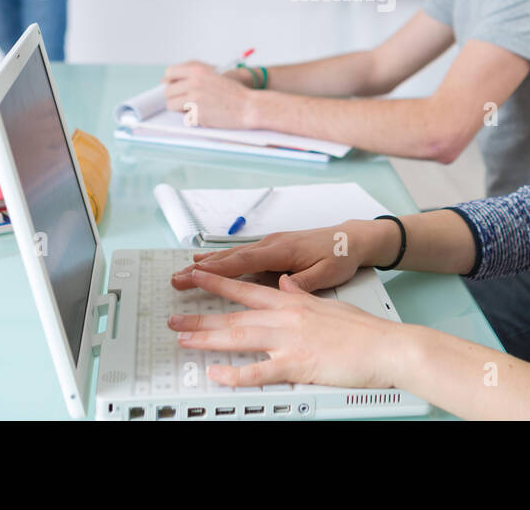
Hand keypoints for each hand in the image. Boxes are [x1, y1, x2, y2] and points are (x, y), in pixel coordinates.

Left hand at [162, 61, 255, 128]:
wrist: (249, 106)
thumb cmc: (234, 93)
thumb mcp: (213, 75)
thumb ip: (194, 76)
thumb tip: (170, 82)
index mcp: (197, 70)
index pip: (170, 72)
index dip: (169, 81)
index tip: (171, 86)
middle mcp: (193, 82)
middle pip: (168, 91)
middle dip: (174, 97)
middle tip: (183, 101)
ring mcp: (193, 99)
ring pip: (171, 104)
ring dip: (179, 108)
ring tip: (194, 109)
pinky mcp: (196, 114)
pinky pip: (183, 117)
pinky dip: (191, 118)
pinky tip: (204, 115)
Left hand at [169, 268, 410, 388]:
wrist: (388, 346)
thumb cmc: (364, 330)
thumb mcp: (330, 303)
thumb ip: (304, 293)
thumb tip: (286, 283)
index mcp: (294, 301)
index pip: (248, 288)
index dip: (219, 283)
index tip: (196, 276)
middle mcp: (288, 316)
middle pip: (235, 314)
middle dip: (201, 316)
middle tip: (175, 319)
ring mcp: (291, 339)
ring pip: (240, 337)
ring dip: (208, 339)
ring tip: (184, 340)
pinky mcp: (299, 363)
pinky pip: (260, 371)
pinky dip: (236, 374)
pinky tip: (218, 375)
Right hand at [171, 221, 375, 292]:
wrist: (352, 239)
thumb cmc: (340, 255)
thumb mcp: (328, 273)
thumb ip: (304, 282)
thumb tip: (285, 290)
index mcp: (282, 251)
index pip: (244, 261)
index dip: (218, 270)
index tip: (196, 276)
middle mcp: (271, 244)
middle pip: (230, 258)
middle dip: (201, 269)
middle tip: (177, 279)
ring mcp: (270, 244)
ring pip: (231, 255)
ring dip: (206, 264)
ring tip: (182, 272)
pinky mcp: (271, 248)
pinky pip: (240, 255)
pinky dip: (219, 259)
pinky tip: (205, 261)